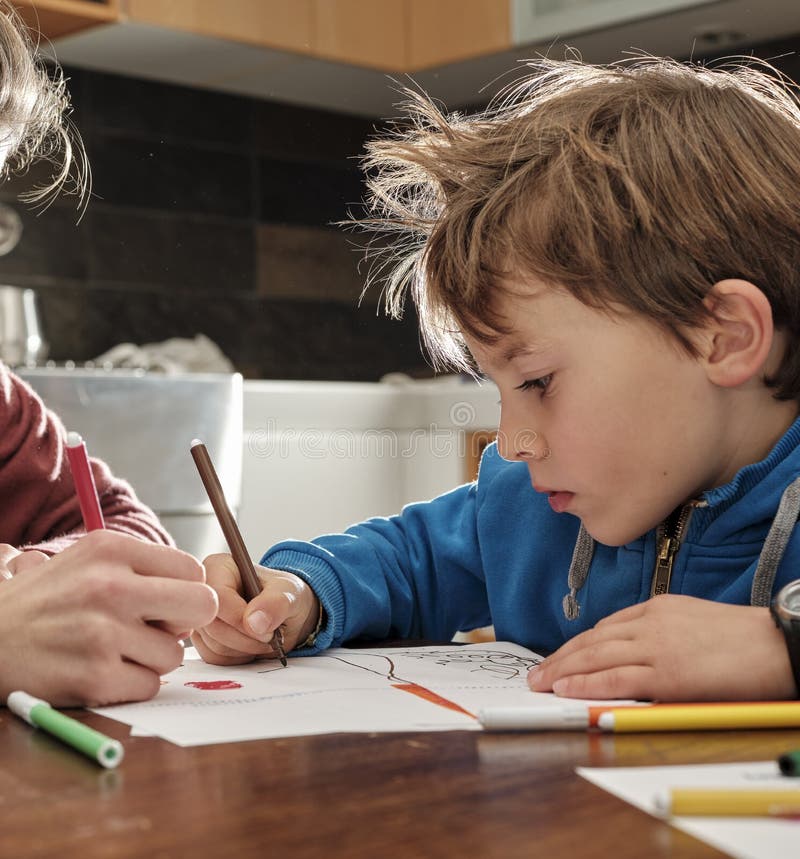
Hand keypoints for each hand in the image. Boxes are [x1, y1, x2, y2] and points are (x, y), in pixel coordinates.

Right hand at [0, 530, 217, 706]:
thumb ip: (144, 569)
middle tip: (159, 629)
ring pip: (175, 654)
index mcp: (111, 549)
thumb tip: (202, 595)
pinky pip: (150, 686)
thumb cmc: (46, 601)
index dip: (185, 590)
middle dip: (186, 622)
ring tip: (116, 650)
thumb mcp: (89, 560)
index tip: (163, 602)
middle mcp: (109, 586)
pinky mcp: (93, 678)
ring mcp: (101, 633)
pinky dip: (133, 684)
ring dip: (152, 657)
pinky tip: (103, 671)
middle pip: (203, 605)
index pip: (193, 570)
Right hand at [192, 553, 318, 665]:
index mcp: (219, 566)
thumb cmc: (286, 596)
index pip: (216, 597)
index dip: (239, 618)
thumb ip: (276, 603)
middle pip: (211, 625)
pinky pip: (213, 658)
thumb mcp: (291, 593)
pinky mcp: (202, 639)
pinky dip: (237, 658)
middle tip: (270, 636)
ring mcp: (200, 615)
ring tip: (263, 637)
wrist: (288, 616)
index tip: (265, 630)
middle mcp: (203, 589)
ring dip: (244, 649)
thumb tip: (254, 621)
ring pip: (212, 645)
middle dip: (245, 638)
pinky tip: (250, 646)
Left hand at [528, 594, 795, 700]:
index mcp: (657, 608)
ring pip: (596, 657)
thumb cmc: (743, 638)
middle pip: (592, 640)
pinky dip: (586, 683)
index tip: (560, 657)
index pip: (605, 627)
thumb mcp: (694, 621)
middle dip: (560, 657)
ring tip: (539, 682)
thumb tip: (637, 652)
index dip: (577, 645)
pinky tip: (565, 689)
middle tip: (536, 672)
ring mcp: (657, 647)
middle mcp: (650, 623)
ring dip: (562, 670)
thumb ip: (662, 632)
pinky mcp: (667, 673)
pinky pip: (616, 678)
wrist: (777, 643)